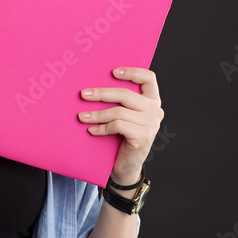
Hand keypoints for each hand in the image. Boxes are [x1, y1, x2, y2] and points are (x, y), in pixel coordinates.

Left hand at [77, 67, 163, 185]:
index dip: (131, 72)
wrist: (125, 165)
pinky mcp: (143, 137)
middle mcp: (155, 110)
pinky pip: (118, 125)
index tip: (112, 72)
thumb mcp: (122, 116)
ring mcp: (151, 124)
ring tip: (82, 117)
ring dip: (96, 114)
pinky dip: (102, 127)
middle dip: (101, 93)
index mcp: (152, 100)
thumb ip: (119, 101)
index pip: (148, 78)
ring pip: (118, 111)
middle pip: (125, 94)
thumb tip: (93, 87)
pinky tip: (92, 131)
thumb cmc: (120, 136)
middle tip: (83, 94)